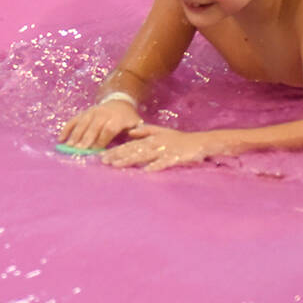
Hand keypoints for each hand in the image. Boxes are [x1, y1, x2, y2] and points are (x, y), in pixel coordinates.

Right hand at [59, 97, 141, 149]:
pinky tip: (61, 139)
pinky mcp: (83, 113)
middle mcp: (103, 114)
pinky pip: (73, 120)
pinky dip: (66, 129)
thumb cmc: (127, 119)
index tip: (96, 151)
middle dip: (86, 139)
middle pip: (93, 127)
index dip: (102, 140)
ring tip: (69, 147)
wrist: (119, 101)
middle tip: (79, 150)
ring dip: (75, 136)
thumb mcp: (136, 123)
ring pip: (82, 124)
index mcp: (117, 118)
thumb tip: (135, 141)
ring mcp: (91, 112)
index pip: (108, 129)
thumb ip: (137, 133)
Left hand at [101, 124, 215, 171]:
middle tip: (103, 162)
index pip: (130, 145)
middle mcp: (155, 143)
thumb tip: (130, 132)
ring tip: (117, 165)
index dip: (116, 150)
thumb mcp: (161, 132)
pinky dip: (155, 166)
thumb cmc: (180, 139)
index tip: (102, 156)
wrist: (200, 142)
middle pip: (133, 150)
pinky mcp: (175, 157)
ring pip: (144, 155)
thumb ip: (145, 131)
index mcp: (151, 138)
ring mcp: (165, 150)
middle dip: (118, 156)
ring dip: (130, 160)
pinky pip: (164, 162)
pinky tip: (146, 171)